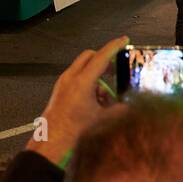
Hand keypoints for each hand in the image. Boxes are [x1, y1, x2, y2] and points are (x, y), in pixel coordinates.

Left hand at [27, 34, 125, 165]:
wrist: (52, 141)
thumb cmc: (74, 130)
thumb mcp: (102, 119)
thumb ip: (120, 110)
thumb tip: (130, 106)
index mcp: (82, 81)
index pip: (101, 57)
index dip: (114, 46)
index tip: (124, 40)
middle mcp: (71, 78)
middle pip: (89, 57)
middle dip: (104, 60)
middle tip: (115, 68)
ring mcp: (63, 83)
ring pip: (82, 68)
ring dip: (96, 75)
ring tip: (106, 96)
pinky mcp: (60, 90)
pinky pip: (76, 78)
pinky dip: (87, 83)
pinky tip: (95, 102)